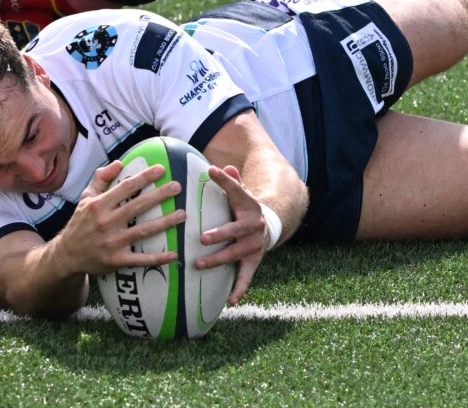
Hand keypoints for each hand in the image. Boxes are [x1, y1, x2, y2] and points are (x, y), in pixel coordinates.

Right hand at [49, 159, 181, 279]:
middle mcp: (105, 222)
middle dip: (159, 196)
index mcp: (98, 205)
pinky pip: (141, 260)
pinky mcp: (116, 261)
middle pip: (137, 206)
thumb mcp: (85, 197)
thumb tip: (119, 163)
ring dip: (165, 223)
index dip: (144, 177)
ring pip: (143, 231)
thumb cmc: (80, 223)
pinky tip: (174, 254)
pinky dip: (158, 258)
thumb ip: (101, 179)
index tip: (161, 169)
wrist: (67, 255)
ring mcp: (112, 243)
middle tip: (177, 187)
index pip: (125, 187)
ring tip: (182, 214)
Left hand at [195, 164, 270, 305]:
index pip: (237, 190)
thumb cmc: (243, 208)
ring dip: (218, 259)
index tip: (211, 171)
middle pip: (236, 229)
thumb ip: (232, 182)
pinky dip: (239, 289)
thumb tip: (223, 167)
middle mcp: (254, 225)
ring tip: (199, 264)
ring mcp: (255, 244)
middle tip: (201, 238)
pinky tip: (230, 301)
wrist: (268, 226)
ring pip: (236, 254)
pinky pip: (247, 276)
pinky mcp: (254, 260)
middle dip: (220, 233)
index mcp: (249, 205)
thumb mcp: (241, 193)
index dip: (225, 181)